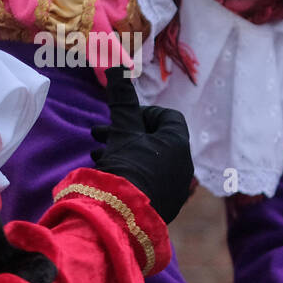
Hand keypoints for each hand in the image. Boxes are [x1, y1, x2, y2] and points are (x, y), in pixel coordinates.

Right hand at [90, 65, 194, 223]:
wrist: (123, 217)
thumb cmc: (126, 166)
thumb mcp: (122, 130)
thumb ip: (122, 100)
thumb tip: (116, 65)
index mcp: (180, 144)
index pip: (169, 117)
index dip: (143, 113)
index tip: (122, 118)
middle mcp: (184, 166)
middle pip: (157, 140)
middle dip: (127, 133)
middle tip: (100, 134)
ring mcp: (177, 188)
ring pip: (150, 161)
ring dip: (124, 153)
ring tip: (98, 155)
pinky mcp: (166, 206)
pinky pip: (149, 182)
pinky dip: (131, 174)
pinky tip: (109, 176)